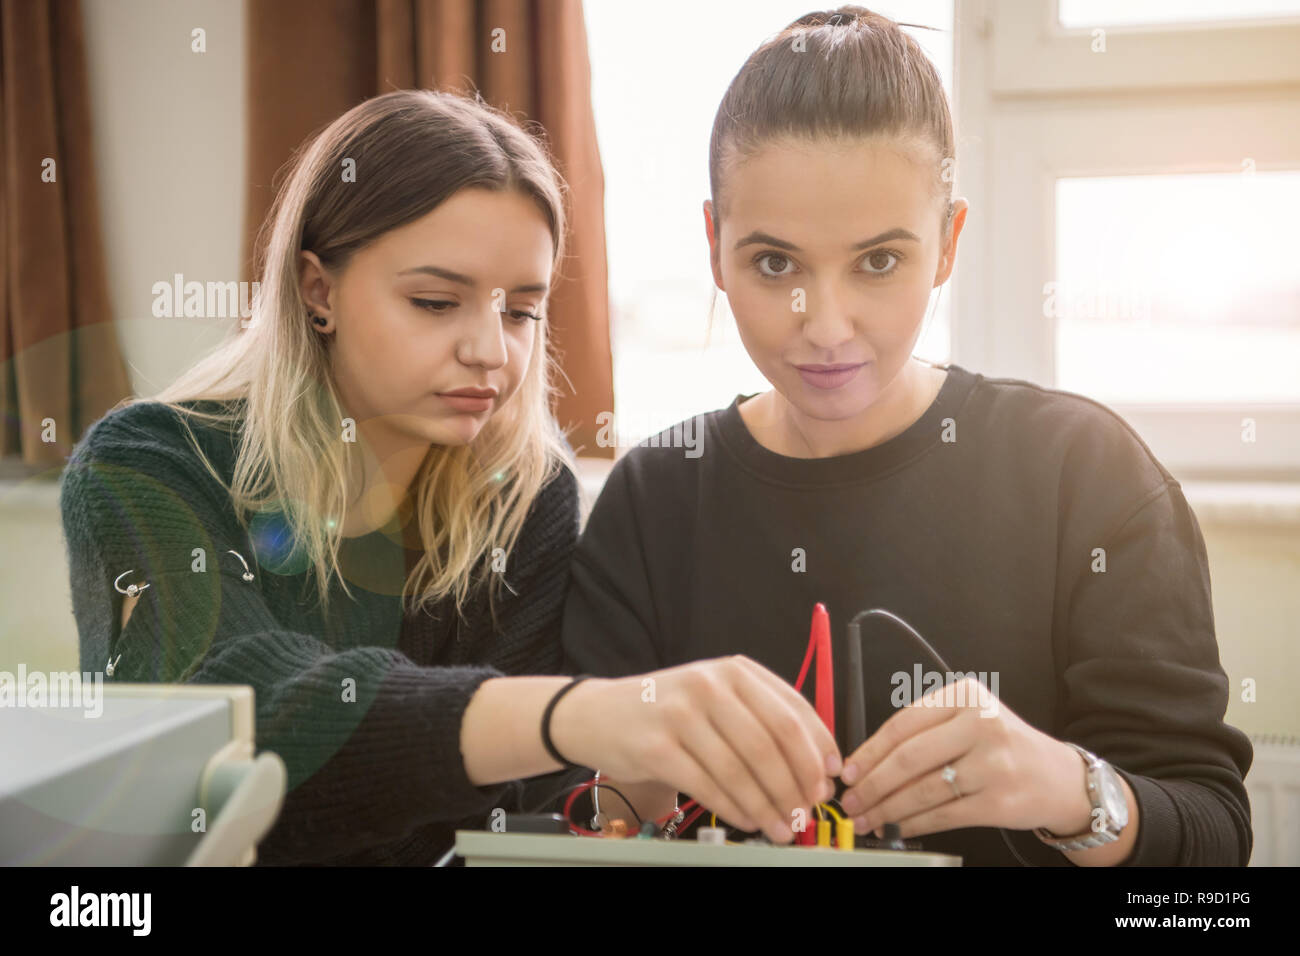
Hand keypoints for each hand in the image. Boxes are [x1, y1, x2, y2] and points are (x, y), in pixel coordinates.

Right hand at [549, 656, 842, 843]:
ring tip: (782, 827)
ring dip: (768, 806)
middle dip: (796, 784)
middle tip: (808, 810)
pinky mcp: (658, 747)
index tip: (831, 778)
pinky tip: (748, 820)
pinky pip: (708, 786)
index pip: (792, 710)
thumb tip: (816, 765)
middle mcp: (709, 685)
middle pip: (771, 742)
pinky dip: (735, 809)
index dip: (818, 749)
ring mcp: (681, 714)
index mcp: (734, 670)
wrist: (598, 714)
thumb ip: (762, 719)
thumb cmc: (667, 709)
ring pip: (741, 769)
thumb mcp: (716, 696)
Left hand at [837, 677, 1092, 839]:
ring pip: (923, 790)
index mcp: (965, 697)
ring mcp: (992, 764)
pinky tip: (896, 828)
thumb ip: (924, 732)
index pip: (903, 724)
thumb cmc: (1002, 748)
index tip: (847, 770)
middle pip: (908, 758)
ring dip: (887, 809)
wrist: (1059, 778)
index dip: (869, 751)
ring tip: (866, 818)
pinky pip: (943, 815)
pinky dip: (913, 824)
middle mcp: (981, 725)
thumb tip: (865, 763)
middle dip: (872, 783)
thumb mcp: (968, 720)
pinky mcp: (999, 801)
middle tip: (850, 800)